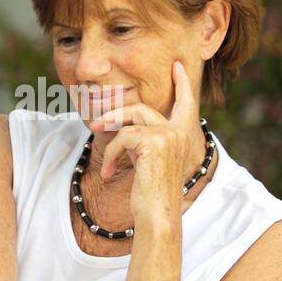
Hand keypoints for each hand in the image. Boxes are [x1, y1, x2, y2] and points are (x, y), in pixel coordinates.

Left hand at [88, 60, 202, 230]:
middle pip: (141, 108)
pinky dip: (109, 155)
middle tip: (96, 123)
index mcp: (182, 135)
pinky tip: (106, 172)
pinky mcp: (154, 142)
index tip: (177, 66)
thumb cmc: (150, 192)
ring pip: (128, 123)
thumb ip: (142, 139)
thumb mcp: (147, 160)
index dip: (182, 84)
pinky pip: (121, 138)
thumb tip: (118, 123)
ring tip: (101, 152)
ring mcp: (167, 135)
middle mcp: (178, 132)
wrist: (156, 214)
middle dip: (115, 113)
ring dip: (109, 137)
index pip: (185, 103)